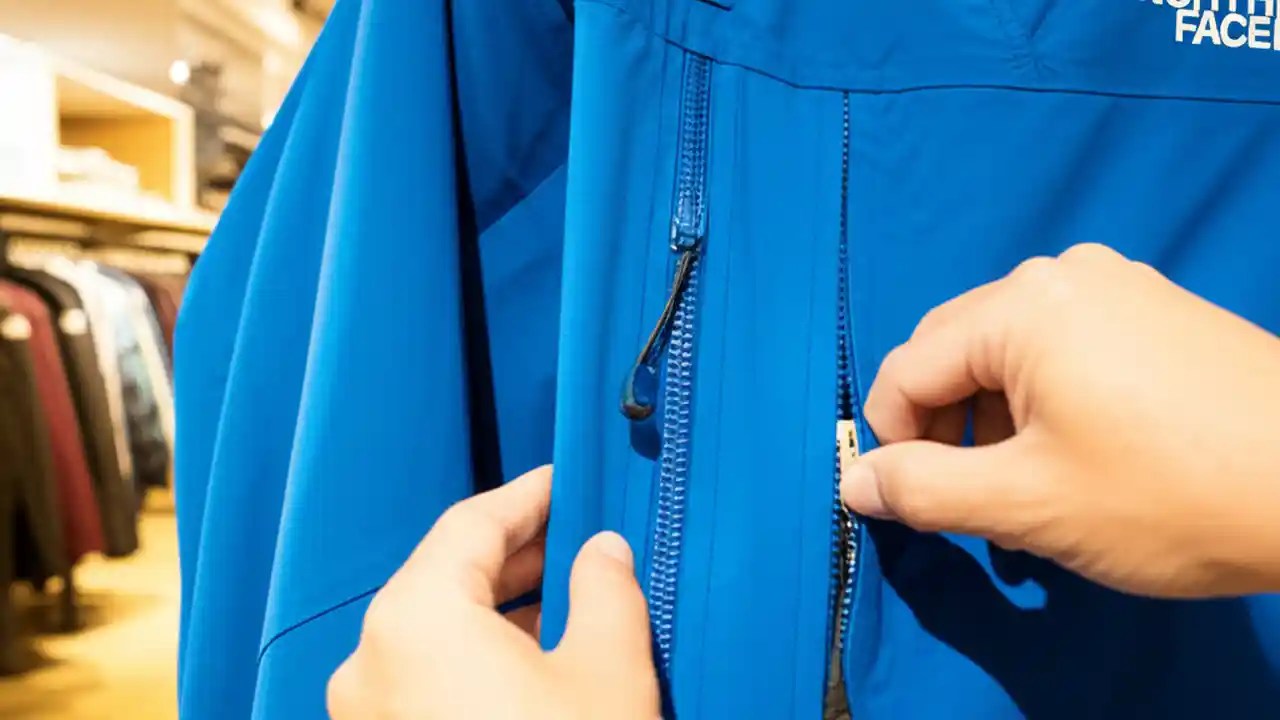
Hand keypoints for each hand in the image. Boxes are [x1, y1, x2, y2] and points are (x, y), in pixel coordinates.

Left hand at [328, 466, 659, 718]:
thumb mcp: (608, 672)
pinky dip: (472, 661)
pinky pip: (422, 682)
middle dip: (515, 556)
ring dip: (496, 613)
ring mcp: (364, 717)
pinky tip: (529, 671)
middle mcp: (370, 661)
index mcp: (416, 617)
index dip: (528, 497)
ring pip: (432, 634)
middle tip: (575, 537)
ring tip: (564, 603)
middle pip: (444, 578)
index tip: (565, 481)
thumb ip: (606, 592)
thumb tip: (602, 552)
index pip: (471, 525)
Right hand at [841, 243, 1279, 597]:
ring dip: (999, 428)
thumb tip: (855, 482)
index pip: (907, 370)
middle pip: (956, 355)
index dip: (894, 445)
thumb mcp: (1027, 504)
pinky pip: (1067, 352)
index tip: (919, 507)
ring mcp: (1120, 288)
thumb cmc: (1172, 495)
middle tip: (982, 509)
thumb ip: (924, 490)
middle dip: (950, 435)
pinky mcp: (1160, 313)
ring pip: (1011, 358)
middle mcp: (1063, 276)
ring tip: (1036, 497)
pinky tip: (1084, 464)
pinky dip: (1049, 408)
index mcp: (1020, 306)